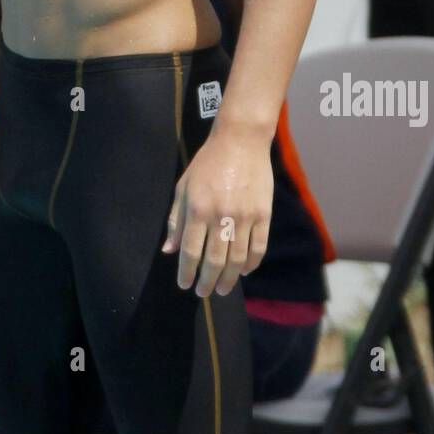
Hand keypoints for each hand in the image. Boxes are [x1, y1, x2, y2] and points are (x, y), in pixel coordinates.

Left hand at [161, 121, 273, 297]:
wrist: (241, 141)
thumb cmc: (207, 163)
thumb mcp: (184, 187)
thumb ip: (176, 220)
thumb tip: (169, 250)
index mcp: (198, 209)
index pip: (192, 252)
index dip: (187, 273)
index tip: (185, 285)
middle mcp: (221, 216)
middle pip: (215, 261)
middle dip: (207, 281)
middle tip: (204, 292)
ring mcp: (245, 216)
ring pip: (238, 259)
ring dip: (229, 278)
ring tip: (222, 288)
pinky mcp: (263, 214)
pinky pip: (258, 247)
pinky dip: (252, 263)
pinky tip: (245, 271)